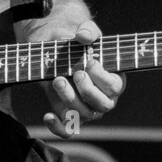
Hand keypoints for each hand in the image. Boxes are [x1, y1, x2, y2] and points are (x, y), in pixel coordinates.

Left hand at [26, 6, 124, 138]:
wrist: (61, 54)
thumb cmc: (80, 45)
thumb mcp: (85, 32)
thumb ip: (88, 31)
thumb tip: (84, 36)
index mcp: (114, 81)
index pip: (114, 86)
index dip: (102, 76)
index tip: (90, 62)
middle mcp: (104, 100)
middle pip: (102, 105)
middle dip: (87, 89)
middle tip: (76, 72)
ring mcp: (87, 110)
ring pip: (83, 114)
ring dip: (69, 98)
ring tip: (57, 79)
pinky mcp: (70, 117)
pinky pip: (67, 130)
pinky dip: (57, 127)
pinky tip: (47, 115)